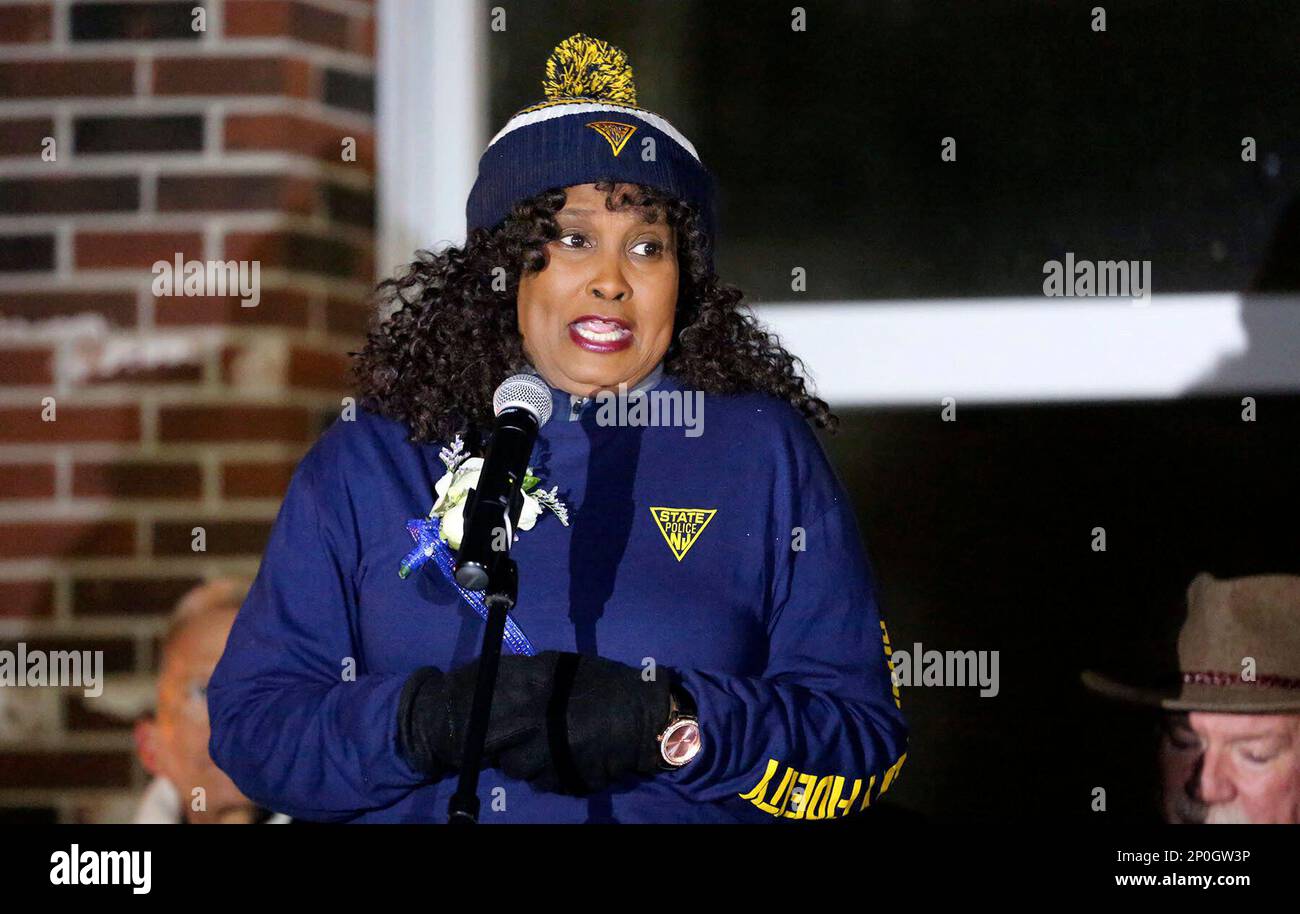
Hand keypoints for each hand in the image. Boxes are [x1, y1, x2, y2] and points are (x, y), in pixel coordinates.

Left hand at [396, 651, 672, 794]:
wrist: (644, 717)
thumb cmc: (603, 685)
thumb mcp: (560, 667)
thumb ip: (527, 674)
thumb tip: (494, 679)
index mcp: (532, 694)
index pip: (484, 712)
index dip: (477, 720)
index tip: (473, 720)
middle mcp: (534, 727)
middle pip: (494, 748)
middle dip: (497, 745)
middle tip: (512, 739)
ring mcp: (547, 757)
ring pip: (515, 769)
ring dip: (524, 761)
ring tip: (544, 747)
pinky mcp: (562, 780)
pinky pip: (541, 782)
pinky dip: (547, 774)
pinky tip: (562, 758)